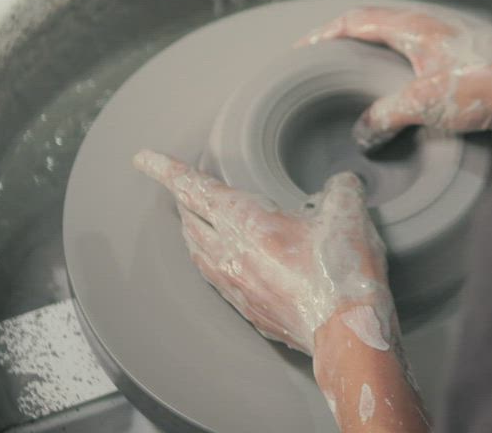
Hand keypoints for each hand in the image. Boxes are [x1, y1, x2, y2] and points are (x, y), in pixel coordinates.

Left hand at [133, 150, 395, 354]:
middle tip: (181, 185)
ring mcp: (237, 287)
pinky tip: (222, 262)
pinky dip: (210, 260)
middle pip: (190, 220)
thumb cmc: (342, 273)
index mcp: (246, 222)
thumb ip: (341, 189)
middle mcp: (231, 254)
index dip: (167, 169)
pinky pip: (215, 279)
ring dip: (193, 230)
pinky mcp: (250, 311)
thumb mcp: (348, 214)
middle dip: (183, 198)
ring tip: (194, 220)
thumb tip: (341, 184)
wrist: (347, 333)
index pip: (195, 188)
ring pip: (198, 252)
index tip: (142, 158)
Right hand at [300, 7, 491, 149]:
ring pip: (394, 53)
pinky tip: (395, 109)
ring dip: (369, 68)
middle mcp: (427, 31)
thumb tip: (362, 133)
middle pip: (371, 33)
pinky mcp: (461, 69)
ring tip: (348, 94)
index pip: (354, 21)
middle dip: (341, 50)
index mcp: (413, 27)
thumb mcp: (428, 102)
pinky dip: (394, 85)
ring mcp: (445, 49)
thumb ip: (386, 115)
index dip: (322, 36)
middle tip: (318, 73)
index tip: (299, 54)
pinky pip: (414, 72)